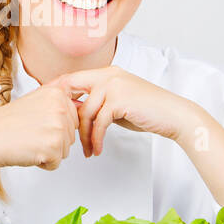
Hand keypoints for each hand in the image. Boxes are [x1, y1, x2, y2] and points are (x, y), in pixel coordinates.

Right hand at [0, 82, 80, 170]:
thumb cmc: (5, 123)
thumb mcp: (34, 100)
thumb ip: (57, 101)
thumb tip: (82, 105)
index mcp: (56, 93)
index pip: (73, 116)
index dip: (53, 124)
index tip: (36, 123)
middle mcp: (61, 107)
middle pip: (71, 134)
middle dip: (53, 139)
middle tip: (30, 133)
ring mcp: (58, 128)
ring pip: (65, 149)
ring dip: (48, 151)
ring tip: (28, 141)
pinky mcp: (54, 148)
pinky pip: (56, 163)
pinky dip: (43, 163)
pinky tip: (28, 152)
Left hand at [51, 66, 199, 156]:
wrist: (174, 116)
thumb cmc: (147, 112)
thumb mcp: (118, 105)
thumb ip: (98, 105)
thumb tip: (74, 114)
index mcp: (107, 73)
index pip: (73, 79)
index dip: (58, 94)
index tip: (50, 111)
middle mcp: (108, 75)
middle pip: (71, 90)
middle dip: (61, 111)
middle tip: (57, 131)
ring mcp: (113, 86)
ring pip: (85, 112)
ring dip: (84, 135)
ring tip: (87, 150)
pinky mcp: (119, 100)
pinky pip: (99, 123)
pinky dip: (96, 139)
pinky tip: (97, 150)